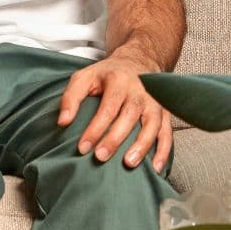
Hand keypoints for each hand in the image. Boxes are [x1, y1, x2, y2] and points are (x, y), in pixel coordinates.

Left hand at [57, 55, 173, 171]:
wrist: (138, 61)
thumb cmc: (107, 74)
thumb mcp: (85, 77)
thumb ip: (71, 97)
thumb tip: (63, 122)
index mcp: (118, 80)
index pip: (107, 107)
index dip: (95, 128)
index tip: (83, 147)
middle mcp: (140, 90)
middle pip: (129, 116)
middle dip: (115, 138)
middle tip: (100, 157)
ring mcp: (155, 101)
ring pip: (152, 124)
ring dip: (142, 145)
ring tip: (128, 163)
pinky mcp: (164, 112)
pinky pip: (167, 132)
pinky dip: (164, 151)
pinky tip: (156, 167)